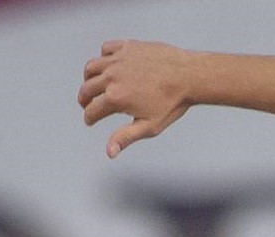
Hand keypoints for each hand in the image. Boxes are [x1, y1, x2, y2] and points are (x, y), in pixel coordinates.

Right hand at [78, 40, 197, 156]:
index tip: (90, 120)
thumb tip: (109, 152)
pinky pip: (106, 49)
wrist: (189, 75)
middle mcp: (113, 76)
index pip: (92, 111)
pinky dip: (104, 58)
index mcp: (116, 98)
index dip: (89, 118)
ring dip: (89, 78)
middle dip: (84, 100)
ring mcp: (119, 59)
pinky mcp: (127, 46)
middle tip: (87, 105)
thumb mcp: (149, 126)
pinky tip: (110, 66)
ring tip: (93, 85)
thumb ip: (125, 137)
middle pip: (87, 89)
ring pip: (91, 67)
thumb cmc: (172, 102)